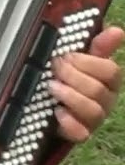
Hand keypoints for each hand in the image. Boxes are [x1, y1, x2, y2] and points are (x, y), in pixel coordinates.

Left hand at [48, 26, 122, 142]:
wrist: (49, 108)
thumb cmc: (70, 80)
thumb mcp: (81, 60)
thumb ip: (97, 46)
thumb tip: (116, 30)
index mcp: (108, 81)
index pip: (111, 72)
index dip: (88, 62)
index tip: (66, 55)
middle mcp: (105, 101)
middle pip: (99, 90)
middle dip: (73, 76)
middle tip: (55, 68)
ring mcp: (94, 119)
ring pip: (92, 110)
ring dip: (69, 96)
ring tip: (51, 87)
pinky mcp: (80, 134)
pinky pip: (81, 132)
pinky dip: (68, 122)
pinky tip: (56, 111)